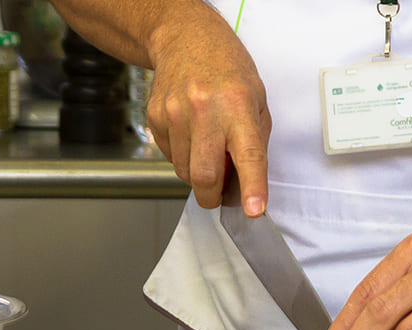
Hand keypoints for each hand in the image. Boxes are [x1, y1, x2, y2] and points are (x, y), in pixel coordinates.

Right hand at [145, 22, 271, 215]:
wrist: (185, 38)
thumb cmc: (227, 69)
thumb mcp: (256, 99)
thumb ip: (254, 141)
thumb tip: (247, 182)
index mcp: (238, 105)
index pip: (248, 154)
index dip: (251, 186)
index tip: (253, 209)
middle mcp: (204, 109)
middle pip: (204, 175)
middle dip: (213, 196)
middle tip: (220, 195)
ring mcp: (175, 113)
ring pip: (184, 172)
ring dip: (197, 174)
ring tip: (207, 149)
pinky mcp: (155, 117)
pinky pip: (170, 157)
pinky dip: (182, 157)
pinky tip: (190, 134)